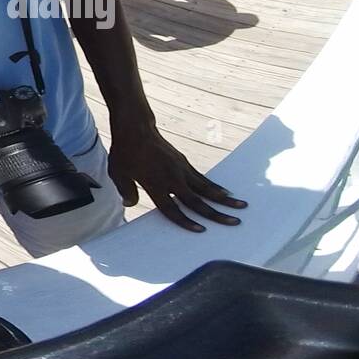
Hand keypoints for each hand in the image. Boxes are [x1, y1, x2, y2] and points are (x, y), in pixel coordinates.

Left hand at [109, 124, 245, 231]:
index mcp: (155, 184)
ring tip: (240, 206)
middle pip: (197, 201)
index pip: (172, 209)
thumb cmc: (125, 152)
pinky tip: (225, 193)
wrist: (136, 128)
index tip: (201, 230)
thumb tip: (130, 204)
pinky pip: (202, 178)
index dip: (186, 221)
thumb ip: (126, 191)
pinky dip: (214, 187)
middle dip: (216, 214)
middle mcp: (171, 178)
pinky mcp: (184, 162)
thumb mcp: (117, 173)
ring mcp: (180, 169)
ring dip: (224, 199)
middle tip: (234, 222)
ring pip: (206, 188)